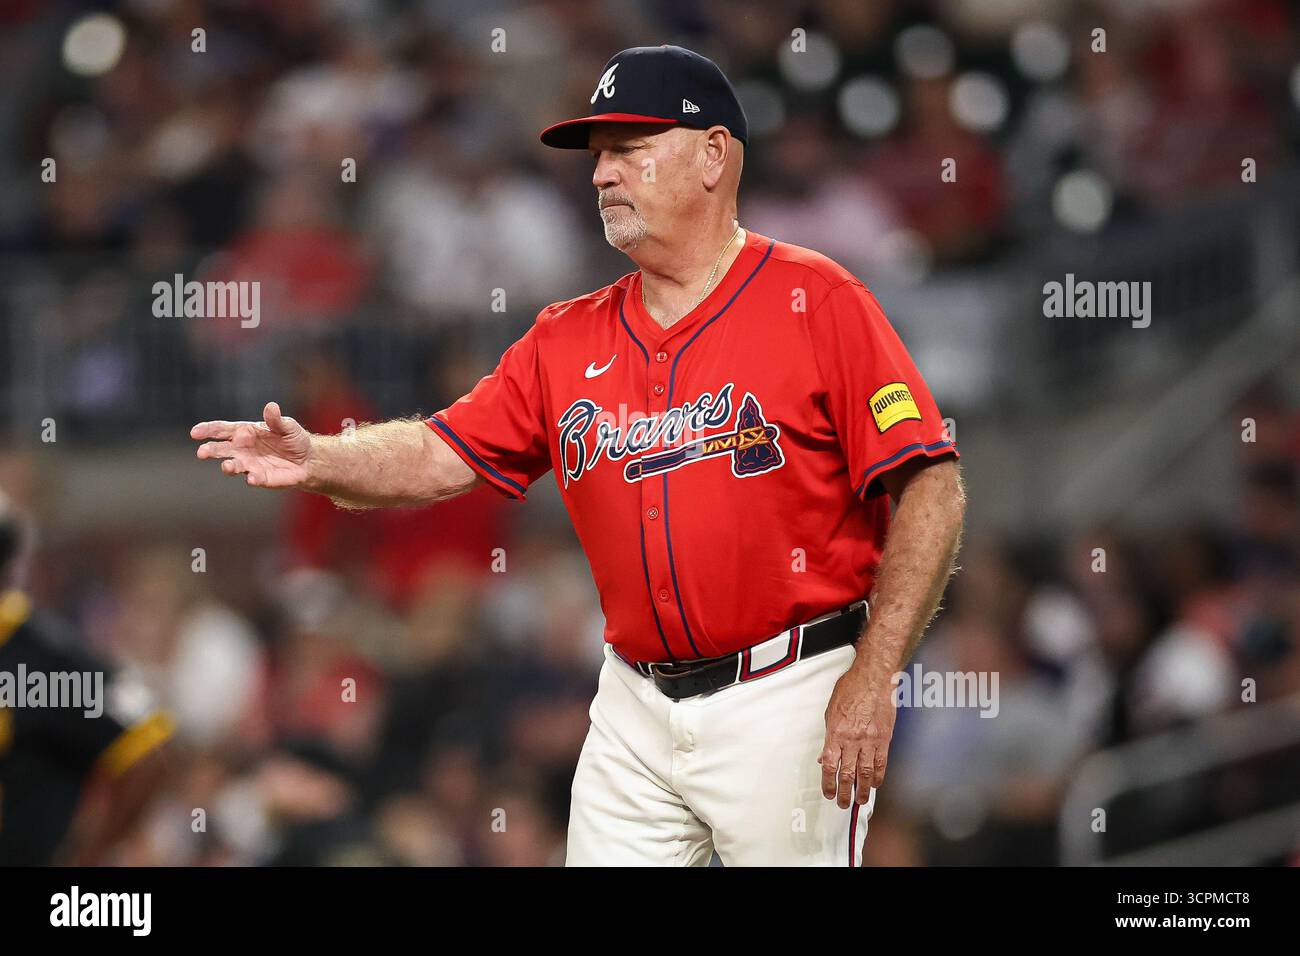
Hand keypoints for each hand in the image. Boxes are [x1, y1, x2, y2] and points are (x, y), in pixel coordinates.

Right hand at [191, 402, 313, 487]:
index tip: (195, 432)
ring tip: (227, 466)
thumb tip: (271, 407)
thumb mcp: (287, 426)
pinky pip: (253, 479)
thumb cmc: (293, 439)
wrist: (308, 459)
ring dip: (228, 466)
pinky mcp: (260, 477)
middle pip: (220, 449)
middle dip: (210, 450)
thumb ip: (277, 419)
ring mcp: (249, 464)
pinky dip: (251, 479)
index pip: (221, 430)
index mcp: (244, 432)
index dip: (207, 430)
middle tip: (201, 452)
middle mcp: (242, 449)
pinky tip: (252, 478)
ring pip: (232, 466)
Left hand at [819, 666, 896, 808]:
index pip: (830, 766)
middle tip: (843, 803)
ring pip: (866, 773)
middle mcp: (853, 739)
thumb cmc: (851, 689)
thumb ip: (829, 736)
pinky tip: (875, 784)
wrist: (873, 678)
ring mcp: (870, 740)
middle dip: (844, 792)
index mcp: (836, 733)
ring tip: (860, 800)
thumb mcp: (831, 711)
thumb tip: (826, 757)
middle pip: (847, 774)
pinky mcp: (884, 738)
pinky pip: (881, 763)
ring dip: (863, 790)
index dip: (828, 783)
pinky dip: (878, 776)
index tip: (828, 793)